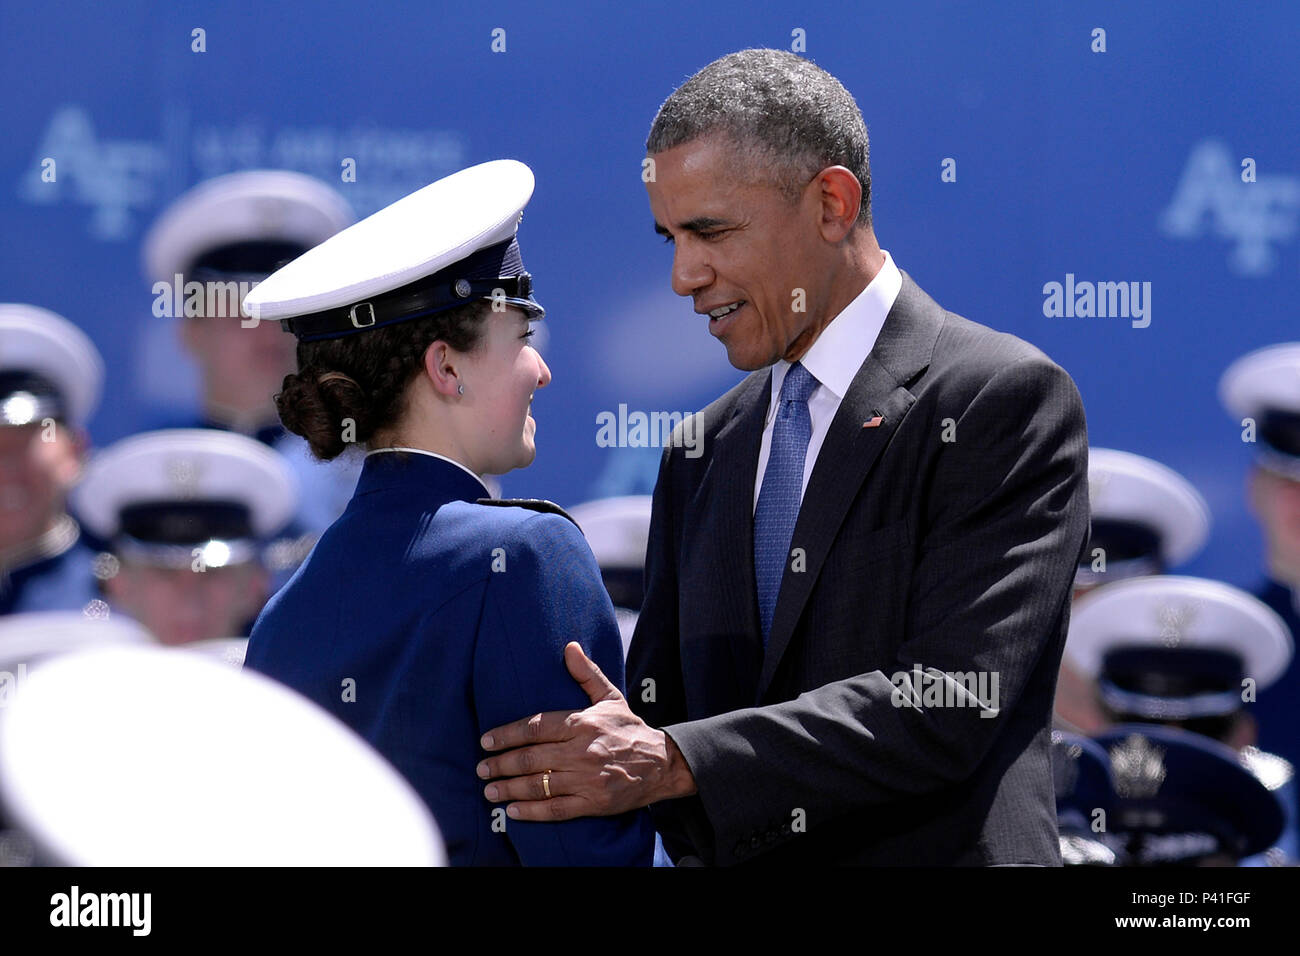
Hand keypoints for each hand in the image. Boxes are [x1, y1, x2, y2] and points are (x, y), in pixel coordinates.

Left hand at [477, 642, 695, 820]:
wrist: (662, 764)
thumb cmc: (630, 729)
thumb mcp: (610, 697)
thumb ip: (586, 674)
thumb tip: (569, 646)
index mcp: (582, 723)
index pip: (535, 727)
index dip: (507, 734)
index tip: (486, 740)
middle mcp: (581, 750)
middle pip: (531, 758)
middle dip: (501, 764)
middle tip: (481, 768)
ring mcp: (587, 778)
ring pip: (538, 784)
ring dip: (509, 788)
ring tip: (490, 790)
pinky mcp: (593, 803)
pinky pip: (555, 809)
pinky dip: (531, 811)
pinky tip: (512, 811)